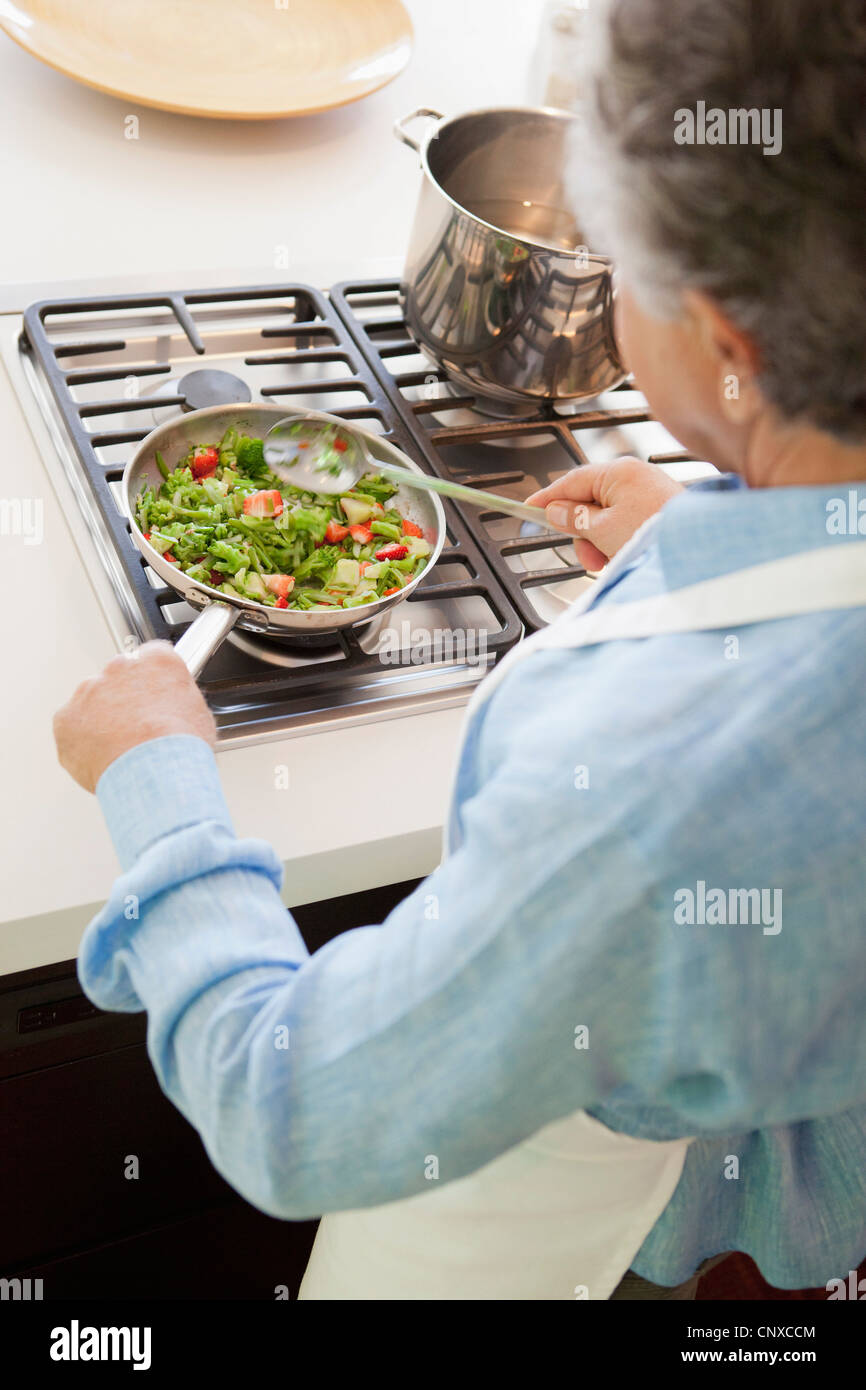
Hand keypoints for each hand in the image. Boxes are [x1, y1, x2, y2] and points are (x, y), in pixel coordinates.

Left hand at [54, 641, 215, 793]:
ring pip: (91, 701)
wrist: (154, 774)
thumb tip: (173, 708)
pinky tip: (101, 757)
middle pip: (117, 677)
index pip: (151, 656)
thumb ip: (177, 698)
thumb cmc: (178, 749)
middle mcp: (120, 668)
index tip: (151, 693)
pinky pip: (70, 727)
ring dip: (101, 720)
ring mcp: (89, 691)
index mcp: (156, 662)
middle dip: (123, 699)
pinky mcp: (66, 717)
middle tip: (136, 728)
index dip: (151, 678)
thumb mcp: (198, 715)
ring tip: (119, 749)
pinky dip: (81, 741)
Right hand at [527, 457, 683, 570]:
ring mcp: (648, 490)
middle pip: (589, 500)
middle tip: (588, 556)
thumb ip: (574, 519)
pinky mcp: (659, 507)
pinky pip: (626, 520)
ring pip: (607, 514)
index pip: (571, 481)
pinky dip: (618, 539)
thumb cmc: (654, 534)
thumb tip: (555, 510)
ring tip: (611, 561)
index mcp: (618, 472)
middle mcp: (634, 475)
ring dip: (601, 540)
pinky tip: (625, 555)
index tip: (528, 509)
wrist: (699, 552)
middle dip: (583, 532)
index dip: (547, 498)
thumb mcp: (603, 530)